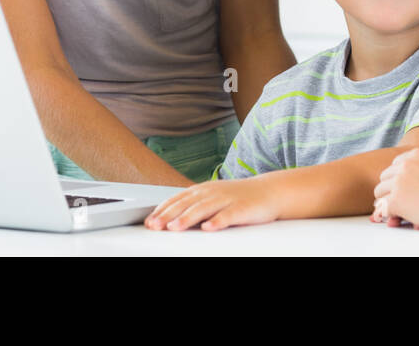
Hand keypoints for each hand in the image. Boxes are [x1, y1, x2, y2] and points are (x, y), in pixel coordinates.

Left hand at [144, 177, 281, 231]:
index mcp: (202, 190)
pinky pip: (228, 215)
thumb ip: (193, 206)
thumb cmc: (237, 198)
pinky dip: (217, 221)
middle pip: (187, 204)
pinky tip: (208, 228)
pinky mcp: (242, 209)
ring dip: (188, 218)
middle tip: (155, 226)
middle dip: (169, 215)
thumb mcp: (212, 198)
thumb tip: (168, 220)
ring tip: (175, 227)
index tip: (149, 222)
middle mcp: (212, 193)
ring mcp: (227, 200)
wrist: (269, 192)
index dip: (162, 210)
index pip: (178, 199)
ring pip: (204, 208)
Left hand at [372, 147, 418, 230]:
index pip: (394, 166)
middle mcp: (404, 165)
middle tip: (401, 203)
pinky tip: (400, 218)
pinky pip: (382, 207)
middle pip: (384, 178)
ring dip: (388, 202)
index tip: (407, 191)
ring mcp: (399, 182)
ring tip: (400, 211)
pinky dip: (389, 214)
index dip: (399, 180)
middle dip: (391, 190)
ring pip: (379, 192)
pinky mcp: (396, 200)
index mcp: (415, 154)